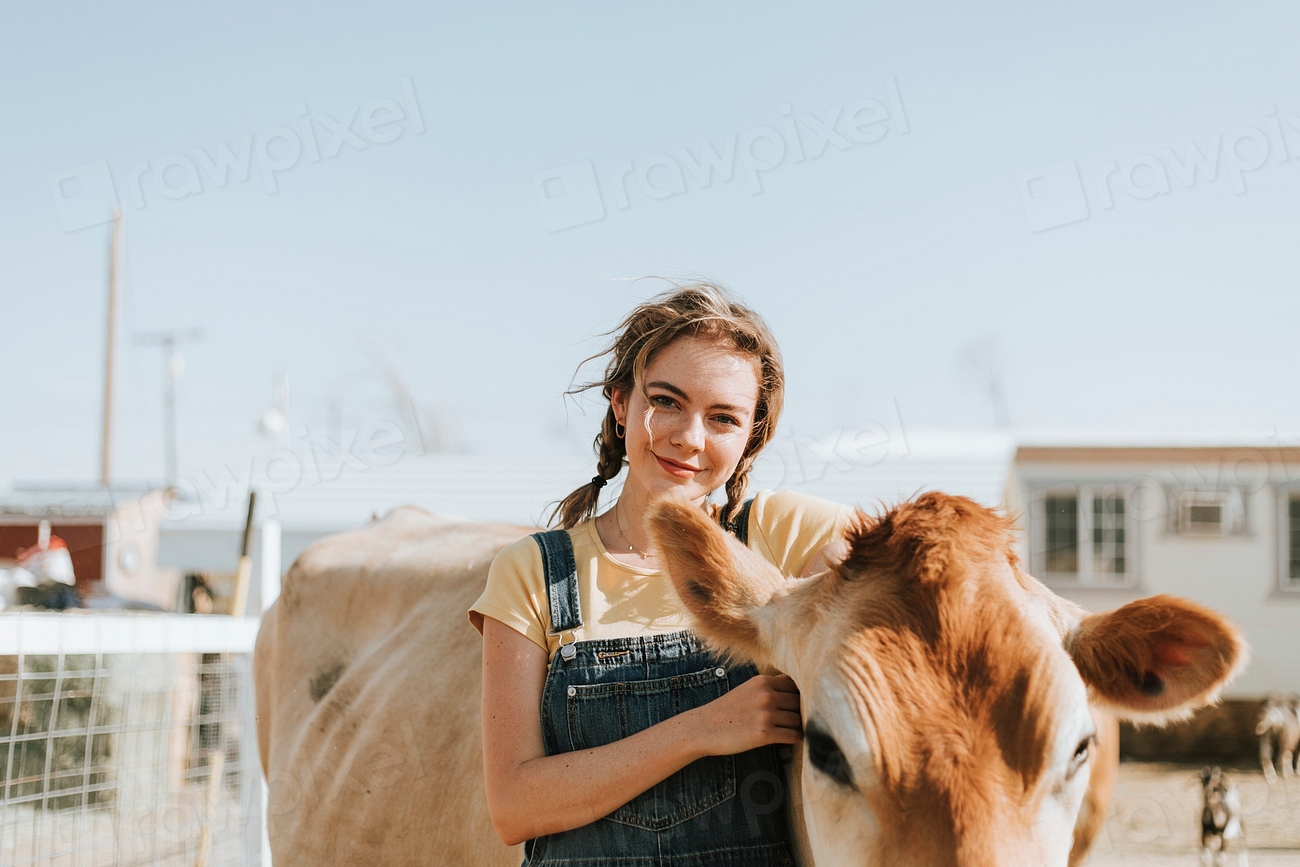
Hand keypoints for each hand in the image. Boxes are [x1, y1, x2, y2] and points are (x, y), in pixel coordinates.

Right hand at [687, 674, 801, 755]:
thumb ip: (770, 686)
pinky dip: (795, 739)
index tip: (791, 707)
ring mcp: (765, 714)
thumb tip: (799, 689)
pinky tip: (789, 739)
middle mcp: (766, 695)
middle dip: (797, 712)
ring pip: (797, 720)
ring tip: (787, 730)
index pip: (794, 687)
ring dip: (796, 727)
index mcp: (762, 681)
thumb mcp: (748, 689)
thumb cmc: (727, 710)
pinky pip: (793, 736)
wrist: (704, 728)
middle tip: (791, 721)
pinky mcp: (764, 734)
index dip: (796, 698)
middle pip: (798, 703)